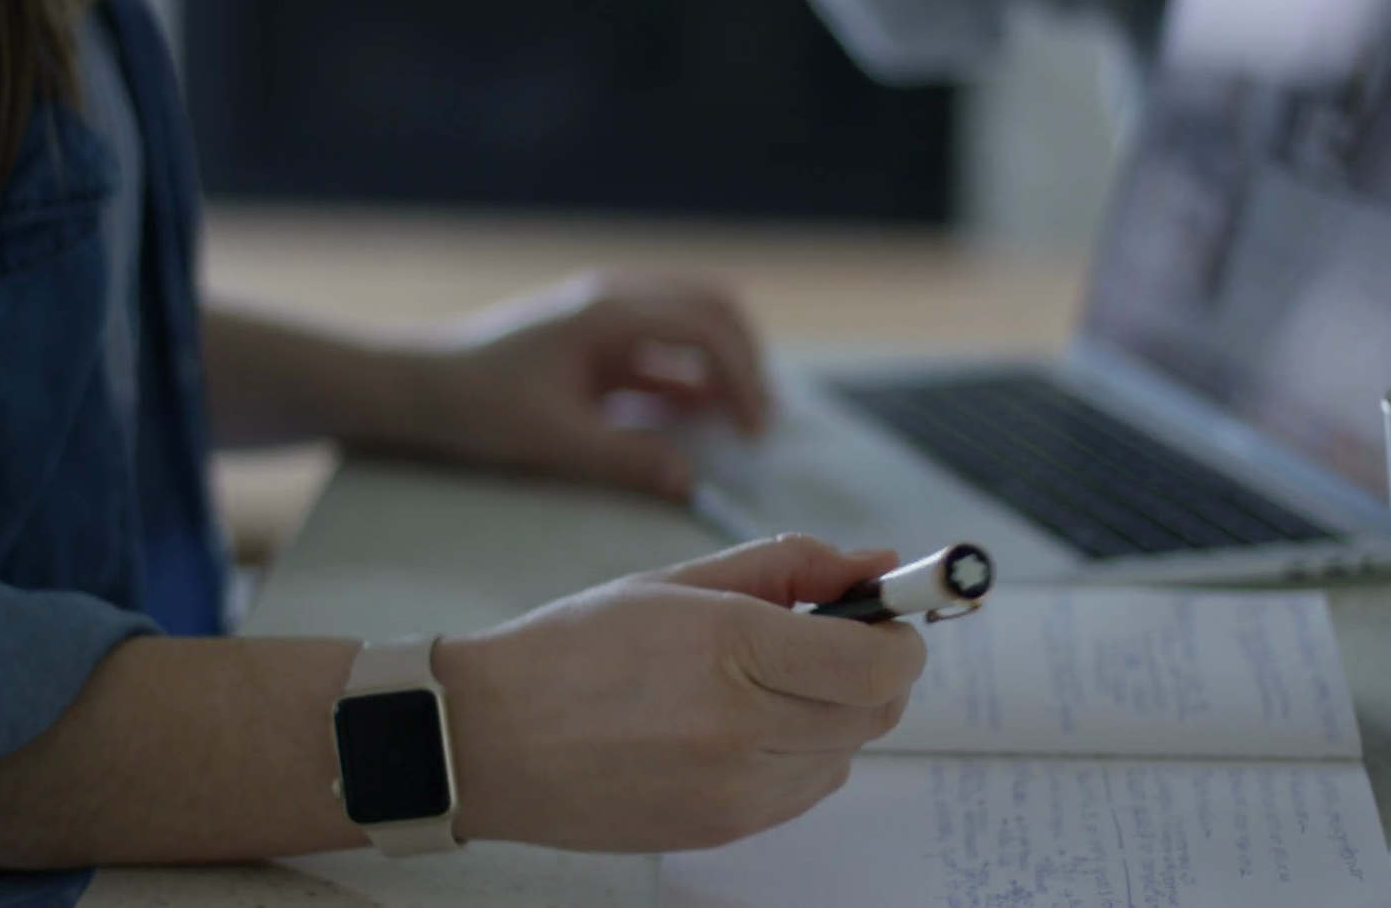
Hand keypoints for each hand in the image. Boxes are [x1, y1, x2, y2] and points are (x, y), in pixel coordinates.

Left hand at [426, 272, 772, 497]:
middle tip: (757, 424)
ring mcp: (607, 319)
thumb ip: (624, 461)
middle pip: (712, 309)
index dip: (741, 378)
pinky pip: (661, 353)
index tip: (753, 431)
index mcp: (608, 313)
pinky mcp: (597, 344)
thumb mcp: (551, 442)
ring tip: (738, 427)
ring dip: (721, 370)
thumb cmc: (475, 406)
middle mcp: (615, 302)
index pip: (704, 328)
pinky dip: (689, 381)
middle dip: (746, 362)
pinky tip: (696, 423)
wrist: (415, 387)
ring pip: (692, 327)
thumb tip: (688, 482)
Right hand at [432, 535, 923, 851]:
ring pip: (847, 753)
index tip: (885, 616)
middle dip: (873, 670)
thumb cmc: (573, 650)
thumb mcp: (678, 580)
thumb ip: (788, 566)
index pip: (880, 664)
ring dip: (834, 714)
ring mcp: (735, 789)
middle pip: (877, 711)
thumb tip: (873, 562)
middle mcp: (742, 727)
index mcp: (731, 647)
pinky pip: (806, 789)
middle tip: (830, 641)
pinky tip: (744, 725)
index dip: (901, 635)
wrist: (490, 740)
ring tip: (766, 684)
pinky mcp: (723, 828)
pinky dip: (800, 755)